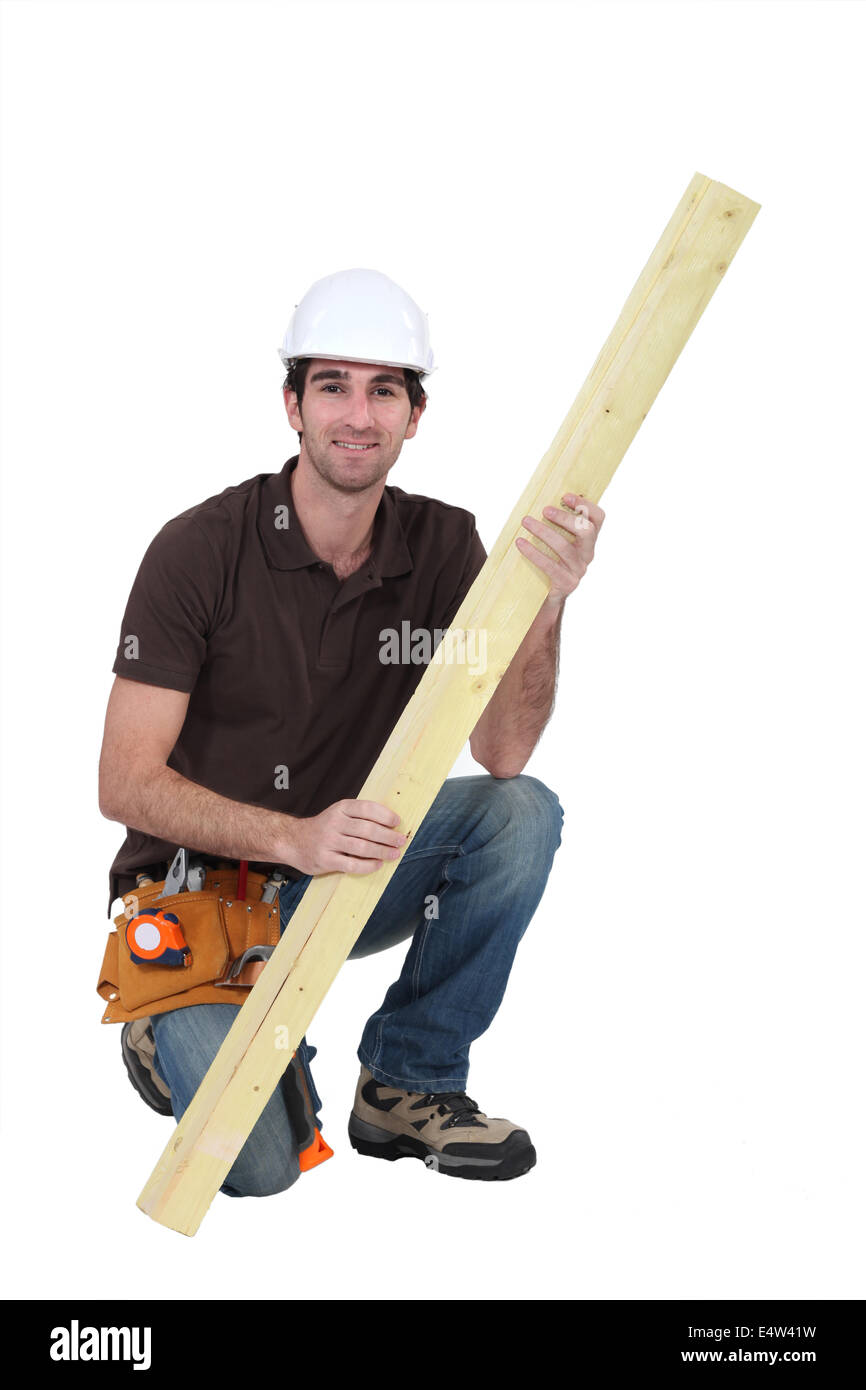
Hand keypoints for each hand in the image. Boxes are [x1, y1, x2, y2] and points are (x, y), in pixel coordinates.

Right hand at [288, 799, 408, 876]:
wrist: (293, 840)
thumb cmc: (324, 828)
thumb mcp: (338, 814)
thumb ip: (359, 817)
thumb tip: (390, 825)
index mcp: (340, 809)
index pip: (367, 808)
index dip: (385, 815)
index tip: (397, 822)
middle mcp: (334, 823)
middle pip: (368, 829)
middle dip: (388, 836)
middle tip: (400, 841)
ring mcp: (329, 841)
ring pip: (362, 847)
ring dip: (382, 851)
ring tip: (394, 854)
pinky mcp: (325, 859)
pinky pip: (351, 864)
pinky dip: (368, 866)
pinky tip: (377, 865)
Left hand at [515, 493, 604, 609]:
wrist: (546, 595)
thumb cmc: (549, 560)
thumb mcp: (555, 541)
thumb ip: (555, 524)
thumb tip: (539, 499)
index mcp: (588, 540)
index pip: (598, 518)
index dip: (585, 504)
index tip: (565, 496)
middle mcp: (587, 554)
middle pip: (586, 531)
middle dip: (565, 518)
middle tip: (544, 510)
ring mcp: (579, 570)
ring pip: (565, 547)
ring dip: (544, 531)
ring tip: (526, 521)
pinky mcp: (567, 583)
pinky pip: (550, 566)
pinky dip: (533, 552)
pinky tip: (520, 543)